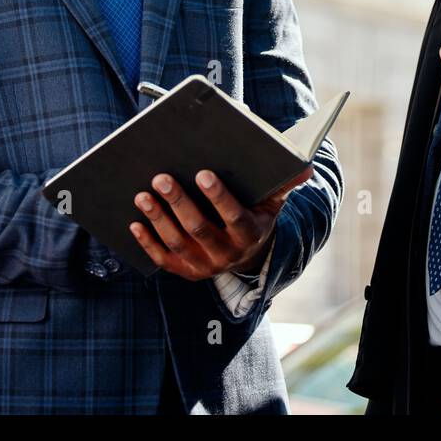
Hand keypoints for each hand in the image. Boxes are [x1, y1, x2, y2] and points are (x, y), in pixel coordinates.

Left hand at [129, 167, 311, 279]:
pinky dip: (148, 242)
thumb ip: (283, 184)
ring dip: (159, 219)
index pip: (234, 217)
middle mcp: (227, 255)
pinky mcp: (185, 271)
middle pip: (200, 229)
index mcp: (249, 235)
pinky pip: (164, 259)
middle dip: (179, 202)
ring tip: (143, 194)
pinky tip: (134, 223)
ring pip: (178, 243)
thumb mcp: (271, 202)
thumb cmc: (255, 215)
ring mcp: (204, 266)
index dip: (218, 197)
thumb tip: (305, 168)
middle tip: (161, 178)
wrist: (246, 255)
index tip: (202, 173)